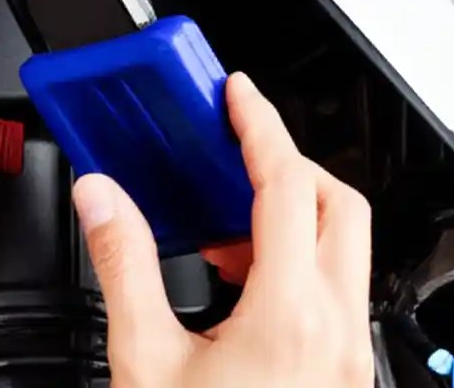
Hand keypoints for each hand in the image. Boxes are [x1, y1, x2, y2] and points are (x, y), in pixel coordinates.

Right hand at [72, 73, 374, 386]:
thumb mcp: (145, 361)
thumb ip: (124, 268)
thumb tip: (103, 198)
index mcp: (290, 317)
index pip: (289, 185)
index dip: (259, 125)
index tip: (236, 93)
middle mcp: (337, 331)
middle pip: (339, 205)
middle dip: (289, 164)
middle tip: (238, 149)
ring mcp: (350, 355)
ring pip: (348, 250)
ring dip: (298, 217)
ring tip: (229, 221)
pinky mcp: (346, 374)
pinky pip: (338, 293)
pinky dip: (301, 264)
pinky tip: (245, 278)